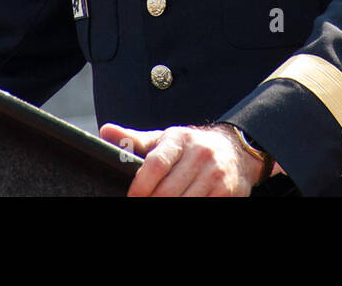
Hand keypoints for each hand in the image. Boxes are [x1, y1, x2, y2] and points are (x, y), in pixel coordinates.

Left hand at [99, 122, 266, 196]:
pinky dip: (188, 210)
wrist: (235, 151)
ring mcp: (215, 173)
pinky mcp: (226, 190)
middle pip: (167, 191)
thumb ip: (135, 140)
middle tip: (142, 204)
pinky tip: (179, 207)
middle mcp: (200, 154)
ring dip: (168, 208)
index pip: (155, 165)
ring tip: (158, 206)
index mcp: (179, 139)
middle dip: (151, 202)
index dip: (140, 186)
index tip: (132, 197)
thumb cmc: (191, 147)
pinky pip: (201, 207)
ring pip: (184, 202)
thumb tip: (106, 132)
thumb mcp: (164, 139)